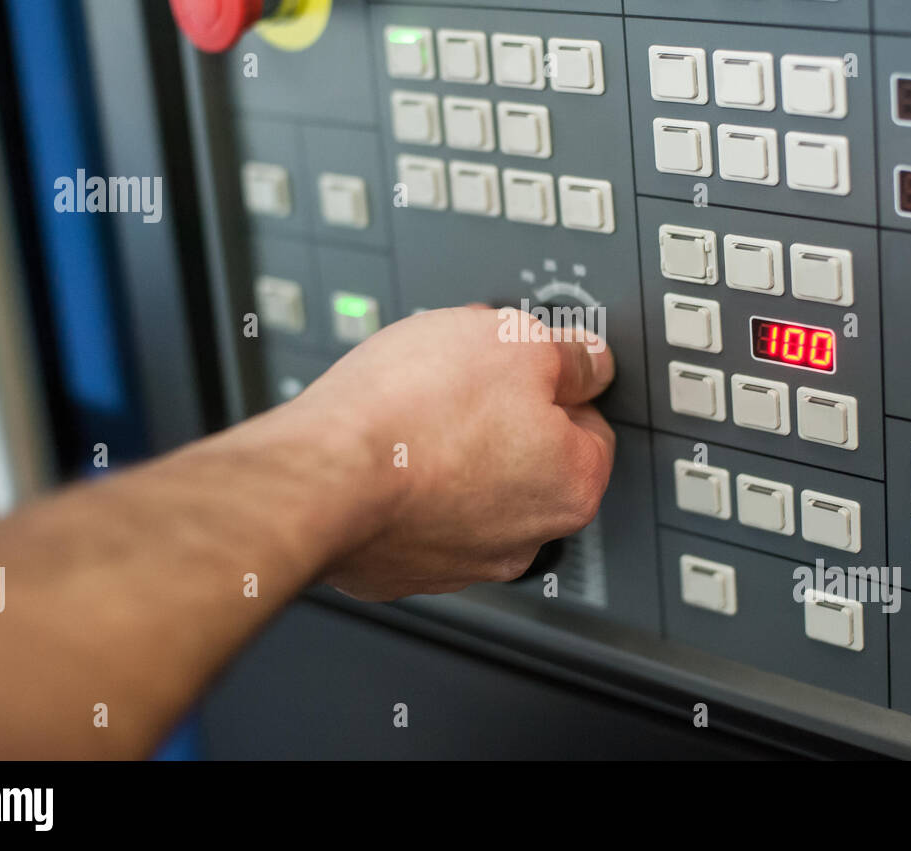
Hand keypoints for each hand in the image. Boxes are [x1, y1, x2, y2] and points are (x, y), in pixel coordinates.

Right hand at [281, 306, 615, 600]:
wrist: (318, 477)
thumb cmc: (412, 415)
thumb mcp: (514, 342)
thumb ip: (569, 355)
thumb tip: (588, 361)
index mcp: (571, 487)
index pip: (592, 427)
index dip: (556, 384)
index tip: (525, 366)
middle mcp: (525, 538)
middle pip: (531, 461)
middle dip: (503, 419)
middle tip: (463, 382)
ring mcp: (460, 561)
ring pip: (472, 490)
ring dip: (453, 453)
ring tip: (414, 410)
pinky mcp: (401, 569)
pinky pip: (418, 515)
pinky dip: (407, 486)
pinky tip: (385, 450)